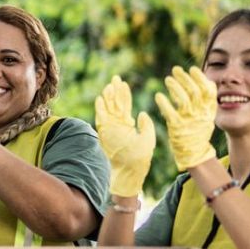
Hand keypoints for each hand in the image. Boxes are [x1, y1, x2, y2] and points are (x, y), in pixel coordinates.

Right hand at [95, 76, 154, 197]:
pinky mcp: (106, 133)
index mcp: (127, 125)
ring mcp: (110, 128)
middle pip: (115, 103)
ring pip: (108, 108)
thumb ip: (145, 125)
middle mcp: (117, 125)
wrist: (130, 171)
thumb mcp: (148, 138)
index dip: (124, 94)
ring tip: (109, 85)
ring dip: (108, 97)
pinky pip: (101, 117)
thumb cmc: (140, 158)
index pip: (124, 105)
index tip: (123, 83)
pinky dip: (101, 108)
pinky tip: (101, 97)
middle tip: (115, 78)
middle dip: (114, 91)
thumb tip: (141, 114)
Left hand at [154, 66, 217, 171]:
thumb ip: (206, 99)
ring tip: (167, 79)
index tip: (192, 69)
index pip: (208, 90)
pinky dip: (164, 103)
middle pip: (194, 91)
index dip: (200, 78)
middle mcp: (201, 113)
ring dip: (174, 87)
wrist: (194, 152)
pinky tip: (158, 95)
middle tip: (175, 69)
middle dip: (185, 78)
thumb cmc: (199, 130)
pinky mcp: (177, 127)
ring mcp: (189, 120)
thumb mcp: (207, 114)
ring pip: (183, 100)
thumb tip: (207, 80)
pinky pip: (170, 112)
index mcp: (209, 109)